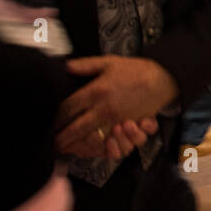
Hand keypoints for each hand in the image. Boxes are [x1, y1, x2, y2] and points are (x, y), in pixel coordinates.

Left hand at [55, 56, 177, 152]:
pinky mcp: (126, 128)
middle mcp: (103, 109)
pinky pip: (109, 142)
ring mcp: (115, 120)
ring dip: (77, 144)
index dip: (55, 115)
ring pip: (90, 137)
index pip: (68, 107)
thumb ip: (85, 65)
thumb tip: (65, 66)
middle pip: (76, 127)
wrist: (162, 80)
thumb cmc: (135, 70)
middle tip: (52, 141)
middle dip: (62, 136)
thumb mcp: (109, 62)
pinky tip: (88, 148)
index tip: (48, 119)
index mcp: (96, 91)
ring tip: (67, 147)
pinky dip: (97, 147)